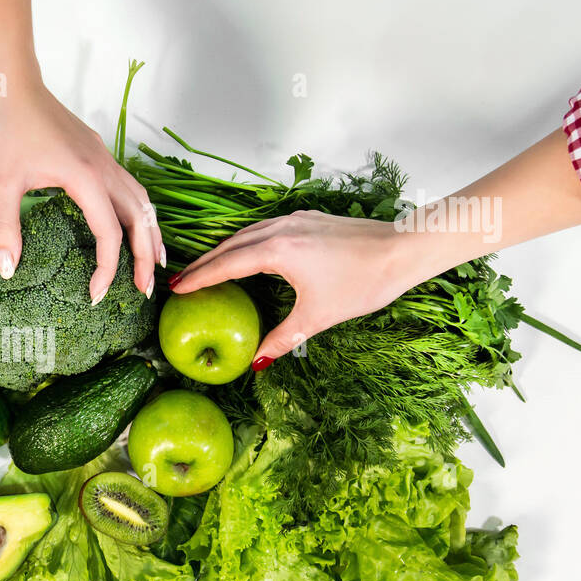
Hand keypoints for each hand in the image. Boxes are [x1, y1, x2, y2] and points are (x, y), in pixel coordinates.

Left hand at [0, 77, 162, 300]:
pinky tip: (132, 226)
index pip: (109, 234)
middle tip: (146, 290)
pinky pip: (130, 188)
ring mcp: (105, 159)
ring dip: (150, 233)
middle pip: (141, 218)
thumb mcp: (2, 183)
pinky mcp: (98, 154)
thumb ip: (6, 228)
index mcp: (86, 178)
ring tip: (154, 263)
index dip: (107, 270)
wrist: (14, 86)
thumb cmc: (9, 129)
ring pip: (142, 201)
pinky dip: (139, 213)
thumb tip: (8, 270)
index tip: (96, 295)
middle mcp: (104, 169)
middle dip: (146, 256)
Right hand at [169, 211, 425, 365]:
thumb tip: (257, 362)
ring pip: (246, 234)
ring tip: (206, 268)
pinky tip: (246, 253)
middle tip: (180, 280)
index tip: (176, 287)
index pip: (226, 264)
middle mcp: (281, 229)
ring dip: (223, 250)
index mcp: (278, 251)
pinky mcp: (308, 219)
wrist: (404, 250)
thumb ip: (282, 338)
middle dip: (203, 262)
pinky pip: (264, 228)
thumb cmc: (364, 282)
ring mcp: (295, 220)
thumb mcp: (318, 316)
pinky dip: (245, 241)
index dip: (199, 277)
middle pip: (229, 245)